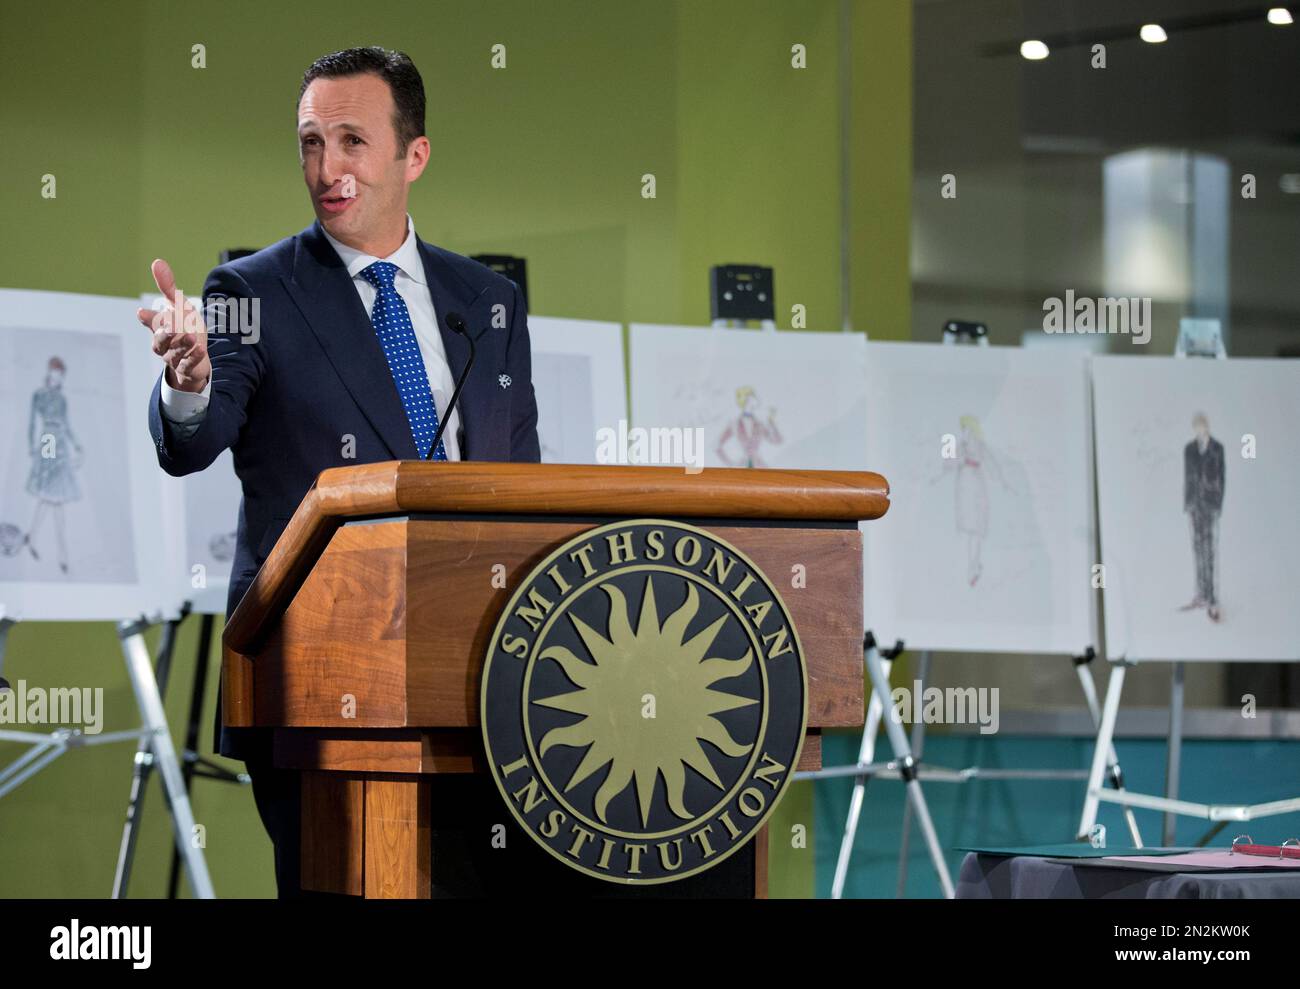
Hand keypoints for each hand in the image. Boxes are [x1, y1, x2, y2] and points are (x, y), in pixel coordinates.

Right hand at [137, 259, 210, 392]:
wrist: (198, 355)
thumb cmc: (185, 328)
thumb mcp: (179, 306)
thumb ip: (168, 288)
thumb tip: (157, 262)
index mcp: (159, 327)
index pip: (152, 322)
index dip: (149, 317)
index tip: (142, 312)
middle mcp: (164, 344)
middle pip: (160, 341)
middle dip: (164, 333)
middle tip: (171, 325)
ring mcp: (175, 357)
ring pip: (173, 353)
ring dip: (182, 345)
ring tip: (191, 337)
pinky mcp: (188, 368)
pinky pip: (188, 364)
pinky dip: (193, 357)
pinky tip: (200, 349)